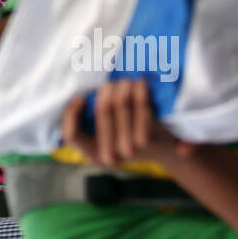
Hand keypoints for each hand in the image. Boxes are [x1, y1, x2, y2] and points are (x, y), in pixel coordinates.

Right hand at [61, 79, 194, 165]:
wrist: (166, 151)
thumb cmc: (130, 136)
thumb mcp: (106, 137)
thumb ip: (89, 123)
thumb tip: (75, 97)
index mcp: (94, 156)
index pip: (72, 134)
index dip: (71, 113)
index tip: (81, 98)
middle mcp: (109, 155)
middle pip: (101, 109)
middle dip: (105, 90)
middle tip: (111, 84)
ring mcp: (128, 148)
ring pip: (119, 102)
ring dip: (123, 86)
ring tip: (126, 83)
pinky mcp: (146, 138)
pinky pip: (139, 104)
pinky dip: (140, 89)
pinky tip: (140, 84)